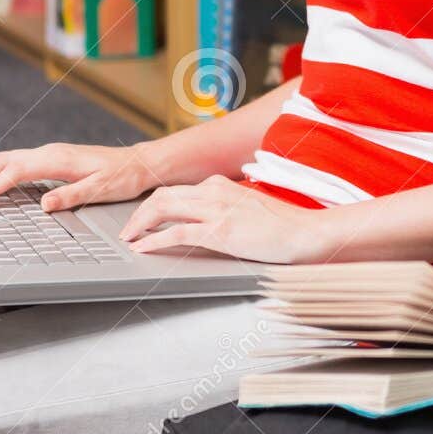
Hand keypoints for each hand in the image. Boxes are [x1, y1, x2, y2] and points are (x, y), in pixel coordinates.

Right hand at [0, 142, 157, 211]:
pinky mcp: (53, 159)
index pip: (14, 173)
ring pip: (7, 161)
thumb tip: (43, 205)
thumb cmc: (122, 177)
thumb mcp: (100, 189)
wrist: (139, 163)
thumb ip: (71, 196)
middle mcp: (49, 153)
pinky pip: (17, 163)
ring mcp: (50, 154)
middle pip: (3, 163)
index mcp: (57, 159)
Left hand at [119, 175, 329, 264]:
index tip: (143, 216)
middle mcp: (214, 191)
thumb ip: (227, 207)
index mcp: (220, 184)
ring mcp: (216, 210)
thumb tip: (210, 218)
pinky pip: (176, 233)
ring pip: (163, 208)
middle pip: (162, 195)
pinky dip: (154, 240)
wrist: (305, 232)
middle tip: (128, 229)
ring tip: (129, 238)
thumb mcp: (249, 207)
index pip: (177, 190)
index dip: (155, 203)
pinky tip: (143, 248)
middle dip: (139, 212)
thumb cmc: (283, 224)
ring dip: (139, 224)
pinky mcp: (219, 231)